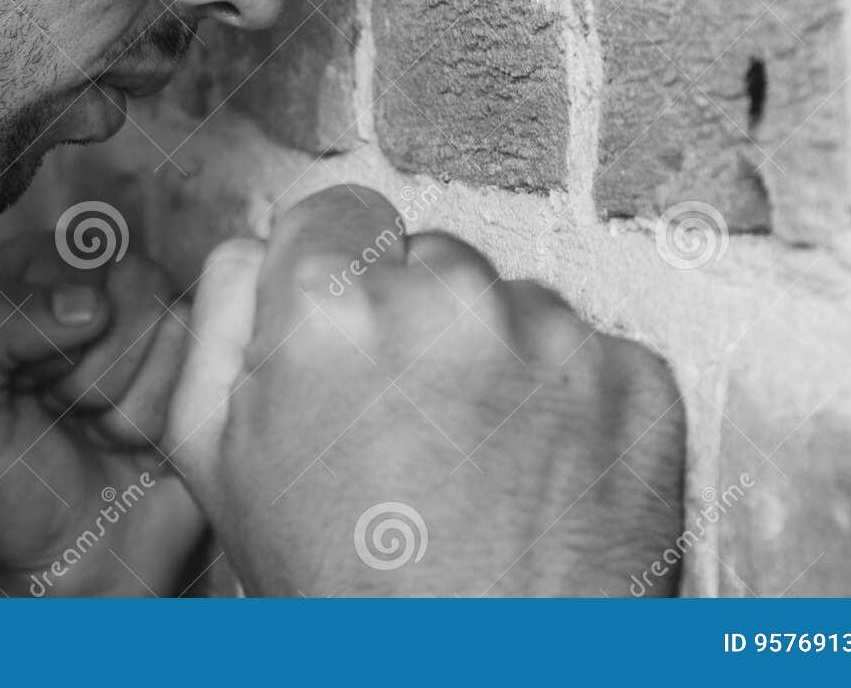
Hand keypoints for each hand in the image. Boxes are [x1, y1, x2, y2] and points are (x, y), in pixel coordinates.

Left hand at [0, 233, 205, 595]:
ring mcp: (154, 322)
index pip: (58, 259)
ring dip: (127, 402)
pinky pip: (208, 362)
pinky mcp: (200, 362)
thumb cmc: (3, 481)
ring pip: (173, 319)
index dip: (44, 336)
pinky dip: (165, 420)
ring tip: (98, 432)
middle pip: (130, 278)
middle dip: (92, 371)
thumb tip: (91, 303)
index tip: (24, 384)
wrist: (68, 565)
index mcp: (22, 273)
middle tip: (63, 412)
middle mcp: (93, 282)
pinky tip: (140, 444)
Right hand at [164, 185, 684, 595]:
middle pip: (425, 258)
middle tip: (403, 423)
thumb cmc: (344, 593)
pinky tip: (534, 475)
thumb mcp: (216, 459)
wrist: (481, 681)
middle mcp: (445, 297)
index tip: (348, 329)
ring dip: (492, 357)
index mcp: (329, 303)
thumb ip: (219, 320)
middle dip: (412, 319)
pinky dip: (568, 400)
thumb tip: (253, 249)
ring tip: (472, 463)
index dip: (335, 273)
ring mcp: (552, 335)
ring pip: (510, 302)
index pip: (337, 211)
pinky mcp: (634, 379)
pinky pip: (588, 353)